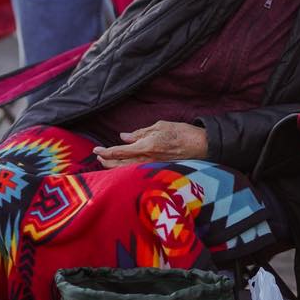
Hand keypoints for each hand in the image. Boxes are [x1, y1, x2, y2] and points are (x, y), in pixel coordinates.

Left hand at [93, 120, 208, 167]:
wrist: (202, 146)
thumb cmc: (183, 133)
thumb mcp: (160, 126)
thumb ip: (141, 132)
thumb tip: (125, 136)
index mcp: (146, 146)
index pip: (120, 151)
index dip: (105, 152)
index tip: (96, 150)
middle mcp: (147, 159)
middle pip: (120, 165)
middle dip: (107, 161)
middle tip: (98, 157)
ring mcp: (153, 167)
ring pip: (127, 171)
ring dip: (115, 167)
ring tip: (107, 163)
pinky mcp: (158, 171)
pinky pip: (137, 172)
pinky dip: (126, 171)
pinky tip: (123, 168)